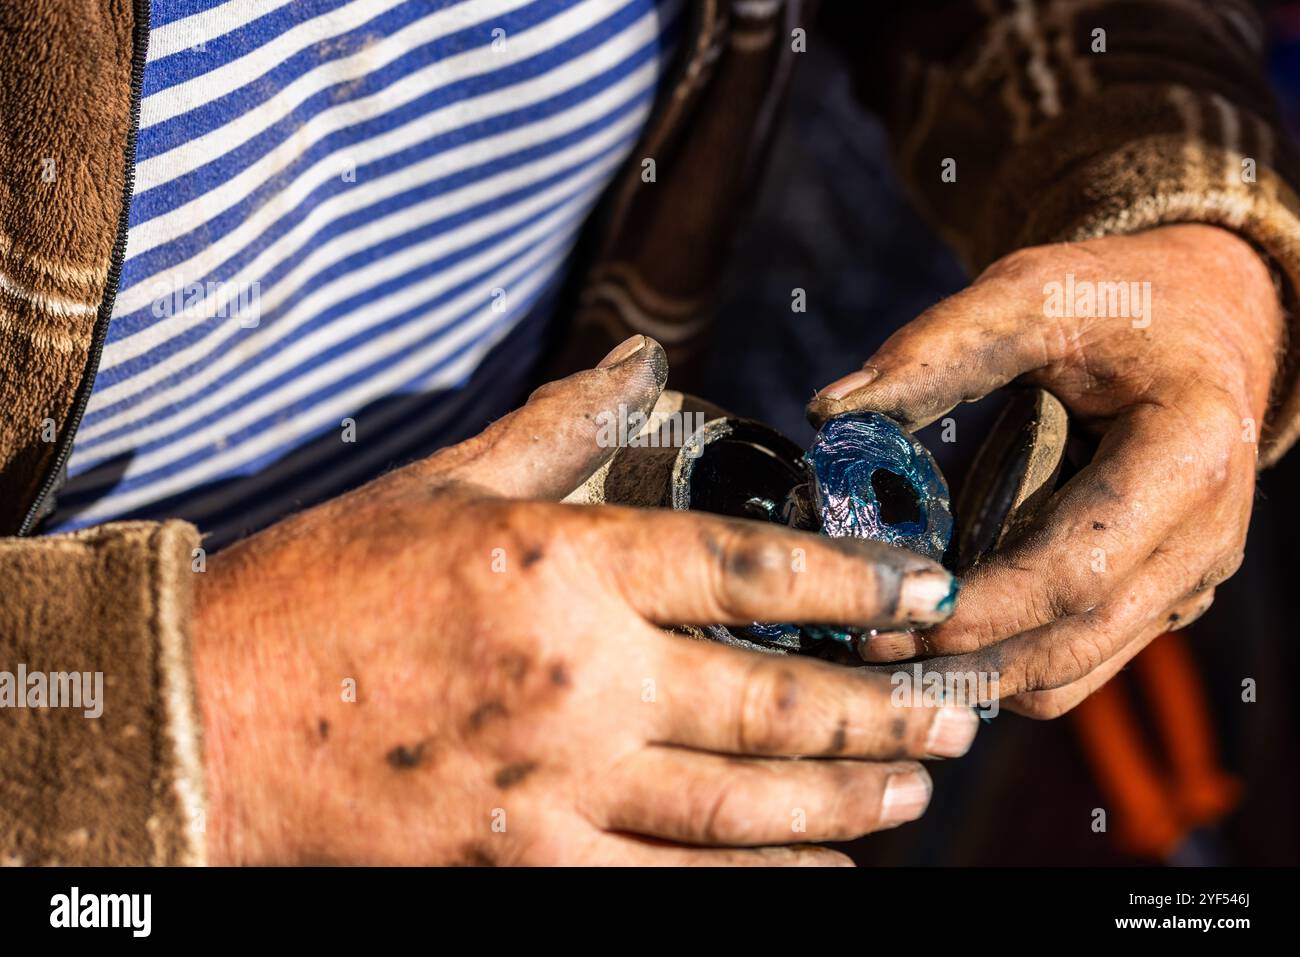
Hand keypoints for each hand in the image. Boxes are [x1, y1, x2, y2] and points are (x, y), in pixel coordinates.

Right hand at [194, 335, 974, 864]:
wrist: (208, 721)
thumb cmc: (321, 591)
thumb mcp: (440, 487)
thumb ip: (555, 430)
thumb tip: (632, 369)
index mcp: (561, 566)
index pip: (748, 571)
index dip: (857, 582)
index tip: (927, 592)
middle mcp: (578, 677)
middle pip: (772, 700)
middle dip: (882, 706)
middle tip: (954, 707)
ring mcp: (556, 784)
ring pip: (740, 803)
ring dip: (842, 797)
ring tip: (911, 787)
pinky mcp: (525, 865)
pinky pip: (672, 883)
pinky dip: (757, 878)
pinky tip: (819, 870)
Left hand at [809, 224, 1283, 717]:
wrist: (1205, 319)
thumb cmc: (1120, 302)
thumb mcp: (1030, 296)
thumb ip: (936, 350)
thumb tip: (830, 410)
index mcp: (1189, 454)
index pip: (1076, 570)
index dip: (978, 608)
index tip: (884, 613)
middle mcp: (1205, 535)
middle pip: (1074, 641)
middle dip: (962, 659)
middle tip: (861, 647)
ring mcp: (1190, 577)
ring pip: (1075, 670)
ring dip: (978, 676)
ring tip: (885, 653)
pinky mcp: (1163, 597)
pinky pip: (1082, 658)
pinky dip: (1007, 663)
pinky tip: (935, 639)